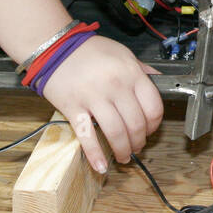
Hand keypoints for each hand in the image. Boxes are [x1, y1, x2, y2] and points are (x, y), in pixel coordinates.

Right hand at [41, 34, 164, 172]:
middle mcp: (116, 87)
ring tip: (124, 156)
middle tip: (137, 146)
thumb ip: (142, 70)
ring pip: (116, 133)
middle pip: (136, 124)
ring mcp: (94, 99)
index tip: (150, 130)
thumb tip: (158, 83)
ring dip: (123, 150)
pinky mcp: (73, 109)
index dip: (154, 124)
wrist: (55, 47)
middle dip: (139, 141)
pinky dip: (95, 155)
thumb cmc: (89, 50)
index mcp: (131, 74)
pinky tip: (101, 166)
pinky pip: (87, 136)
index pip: (153, 107)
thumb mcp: (123, 53)